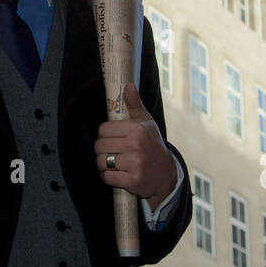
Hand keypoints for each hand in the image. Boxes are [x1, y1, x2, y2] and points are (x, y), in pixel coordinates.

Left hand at [94, 80, 176, 210]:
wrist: (166, 175)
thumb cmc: (153, 146)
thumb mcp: (146, 123)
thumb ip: (134, 105)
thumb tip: (128, 85)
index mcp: (136, 129)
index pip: (103, 130)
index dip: (105, 135)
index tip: (113, 139)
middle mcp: (135, 145)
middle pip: (99, 146)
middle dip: (103, 151)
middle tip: (114, 153)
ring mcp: (134, 164)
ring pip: (101, 162)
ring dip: (104, 165)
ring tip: (116, 163)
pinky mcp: (132, 181)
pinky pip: (107, 178)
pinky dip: (108, 178)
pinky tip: (118, 174)